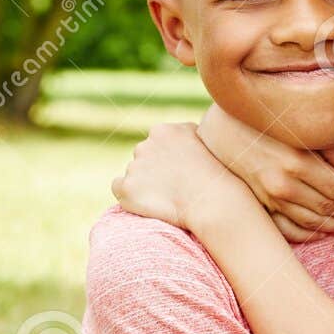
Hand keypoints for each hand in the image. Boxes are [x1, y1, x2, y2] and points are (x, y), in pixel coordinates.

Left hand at [112, 122, 255, 231]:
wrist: (211, 200)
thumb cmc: (215, 173)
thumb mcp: (206, 139)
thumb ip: (186, 133)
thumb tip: (179, 133)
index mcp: (163, 131)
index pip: (156, 142)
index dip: (166, 159)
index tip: (179, 172)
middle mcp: (145, 145)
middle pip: (143, 157)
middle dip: (153, 170)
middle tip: (173, 187)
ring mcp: (134, 167)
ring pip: (133, 173)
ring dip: (144, 184)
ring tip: (167, 198)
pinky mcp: (127, 188)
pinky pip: (118, 187)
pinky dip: (128, 194)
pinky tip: (146, 202)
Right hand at [197, 105, 333, 242]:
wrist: (222, 132)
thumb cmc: (265, 124)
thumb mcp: (300, 128)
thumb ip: (331, 149)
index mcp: (297, 162)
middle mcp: (283, 184)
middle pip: (327, 207)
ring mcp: (269, 199)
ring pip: (310, 222)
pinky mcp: (260, 206)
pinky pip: (288, 229)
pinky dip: (308, 234)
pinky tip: (323, 233)